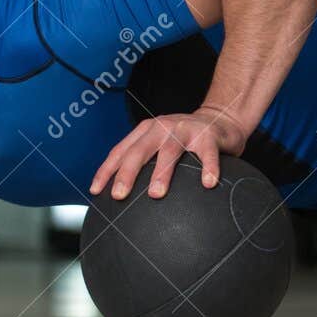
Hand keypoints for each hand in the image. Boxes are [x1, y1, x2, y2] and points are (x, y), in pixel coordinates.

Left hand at [90, 105, 246, 200]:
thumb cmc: (185, 140)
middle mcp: (162, 127)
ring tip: (155, 194)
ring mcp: (185, 130)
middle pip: (139, 150)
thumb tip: (122, 195)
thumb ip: (144, 161)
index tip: (95, 191)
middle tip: (118, 195)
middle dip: (127, 173)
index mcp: (146, 131)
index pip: (121, 151)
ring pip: (170, 151)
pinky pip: (207, 153)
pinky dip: (208, 167)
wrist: (220, 120)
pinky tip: (207, 183)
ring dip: (161, 172)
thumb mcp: (160, 144)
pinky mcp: (208, 135)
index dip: (106, 170)